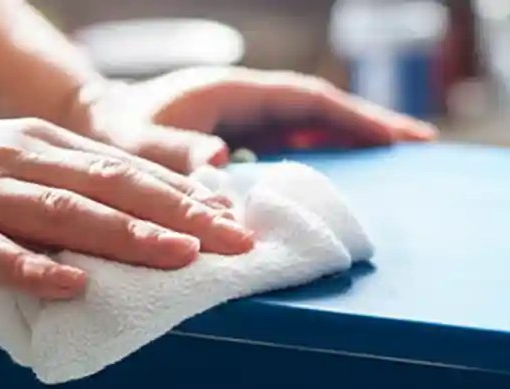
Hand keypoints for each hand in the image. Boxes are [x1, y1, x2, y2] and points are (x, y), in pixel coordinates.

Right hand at [0, 118, 252, 299]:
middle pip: (108, 185)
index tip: (234, 221)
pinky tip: (72, 283)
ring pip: (60, 211)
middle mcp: (12, 160)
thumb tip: (141, 224)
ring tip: (178, 255)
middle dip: (177, 214)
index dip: (184, 195)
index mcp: (36, 145)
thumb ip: (65, 192)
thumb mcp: (7, 174)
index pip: (125, 169)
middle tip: (232, 240)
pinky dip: (32, 267)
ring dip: (124, 235)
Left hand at [68, 67, 438, 172]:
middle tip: (422, 145)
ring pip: (314, 126)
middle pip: (324, 110)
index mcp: (233, 93)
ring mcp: (247, 120)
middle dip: (372, 125)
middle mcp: (247, 102)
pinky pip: (296, 144)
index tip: (398, 137)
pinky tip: (352, 174)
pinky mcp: (242, 141)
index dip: (356, 117)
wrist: (88, 127)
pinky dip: (327, 155)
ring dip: (356, 139)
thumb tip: (218, 164)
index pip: (310, 100)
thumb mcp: (136, 148)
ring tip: (402, 158)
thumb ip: (173, 155)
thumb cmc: (110, 136)